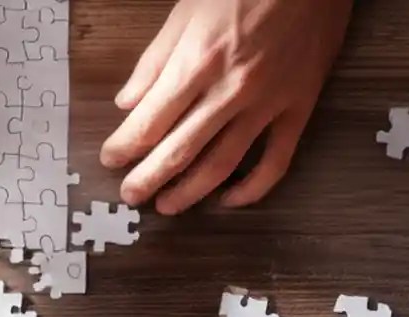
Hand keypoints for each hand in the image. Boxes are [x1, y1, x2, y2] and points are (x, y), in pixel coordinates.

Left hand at [100, 0, 351, 213]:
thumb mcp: (187, 11)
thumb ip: (155, 61)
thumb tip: (127, 103)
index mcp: (197, 62)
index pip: (149, 122)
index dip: (124, 147)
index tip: (110, 159)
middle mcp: (230, 90)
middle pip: (179, 152)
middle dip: (147, 179)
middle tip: (130, 195)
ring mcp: (267, 103)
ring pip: (222, 165)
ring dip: (189, 192)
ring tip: (166, 206)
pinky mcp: (298, 107)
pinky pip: (275, 161)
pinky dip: (252, 189)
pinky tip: (229, 200)